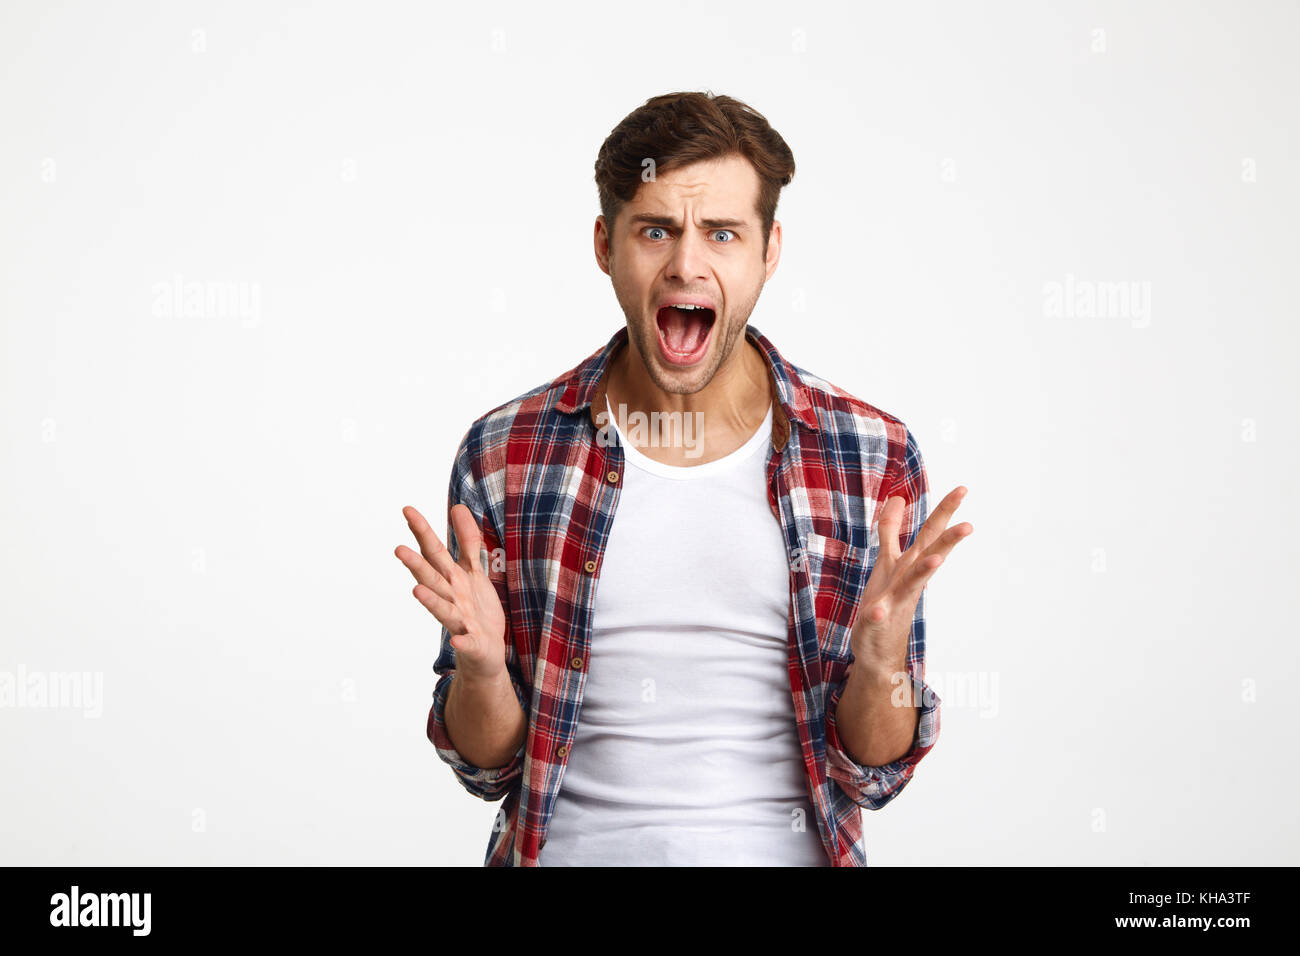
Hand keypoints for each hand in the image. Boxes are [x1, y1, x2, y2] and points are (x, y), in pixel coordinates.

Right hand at [394, 504, 507, 681]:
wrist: (484, 653)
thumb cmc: (475, 609)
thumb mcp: (473, 570)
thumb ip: (467, 540)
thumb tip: (457, 506)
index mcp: (451, 579)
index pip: (434, 551)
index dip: (422, 531)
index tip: (407, 510)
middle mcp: (450, 598)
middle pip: (432, 578)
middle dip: (416, 565)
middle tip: (398, 549)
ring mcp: (460, 621)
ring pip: (442, 609)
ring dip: (429, 600)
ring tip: (415, 590)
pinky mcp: (473, 643)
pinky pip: (467, 643)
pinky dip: (462, 642)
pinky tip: (456, 641)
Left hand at [851, 486, 972, 671]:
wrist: (880, 649)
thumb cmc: (887, 600)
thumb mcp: (887, 559)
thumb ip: (891, 529)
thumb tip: (898, 497)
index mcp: (910, 563)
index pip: (929, 532)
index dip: (944, 510)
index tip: (963, 489)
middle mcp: (907, 579)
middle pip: (929, 554)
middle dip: (948, 539)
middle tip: (969, 525)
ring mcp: (895, 600)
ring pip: (911, 583)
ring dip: (923, 571)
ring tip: (936, 559)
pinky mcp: (877, 621)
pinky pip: (878, 616)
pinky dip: (879, 613)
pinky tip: (878, 611)